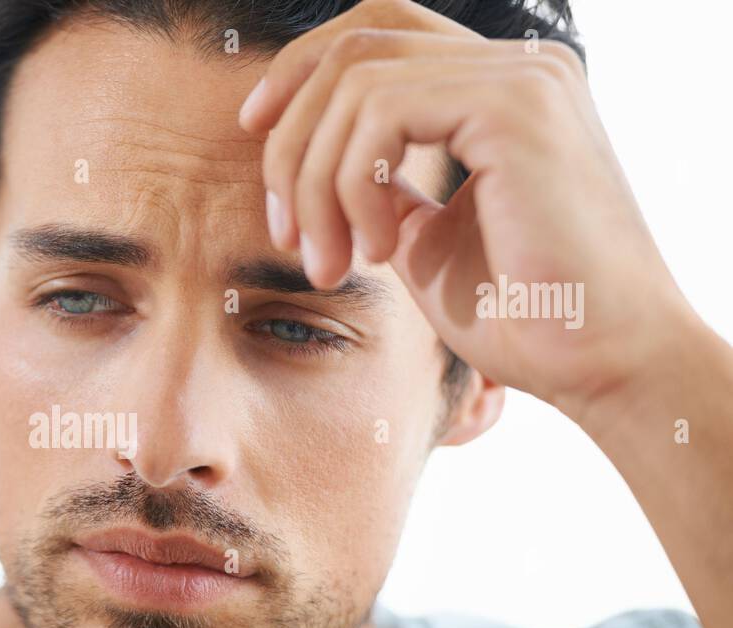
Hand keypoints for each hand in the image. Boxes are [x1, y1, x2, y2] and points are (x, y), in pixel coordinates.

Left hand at [238, 0, 695, 422]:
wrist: (601, 362)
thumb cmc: (522, 314)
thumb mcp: (427, 238)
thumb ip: (384, 187)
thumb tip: (321, 166)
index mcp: (498, 87)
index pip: (377, 35)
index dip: (300, 74)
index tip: (255, 137)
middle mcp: (516, 64)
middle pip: (355, 47)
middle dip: (293, 141)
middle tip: (286, 235)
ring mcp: (520, 76)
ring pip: (356, 84)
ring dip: (316, 184)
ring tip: (330, 264)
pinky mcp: (516, 106)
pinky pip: (380, 114)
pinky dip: (352, 186)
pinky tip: (380, 251)